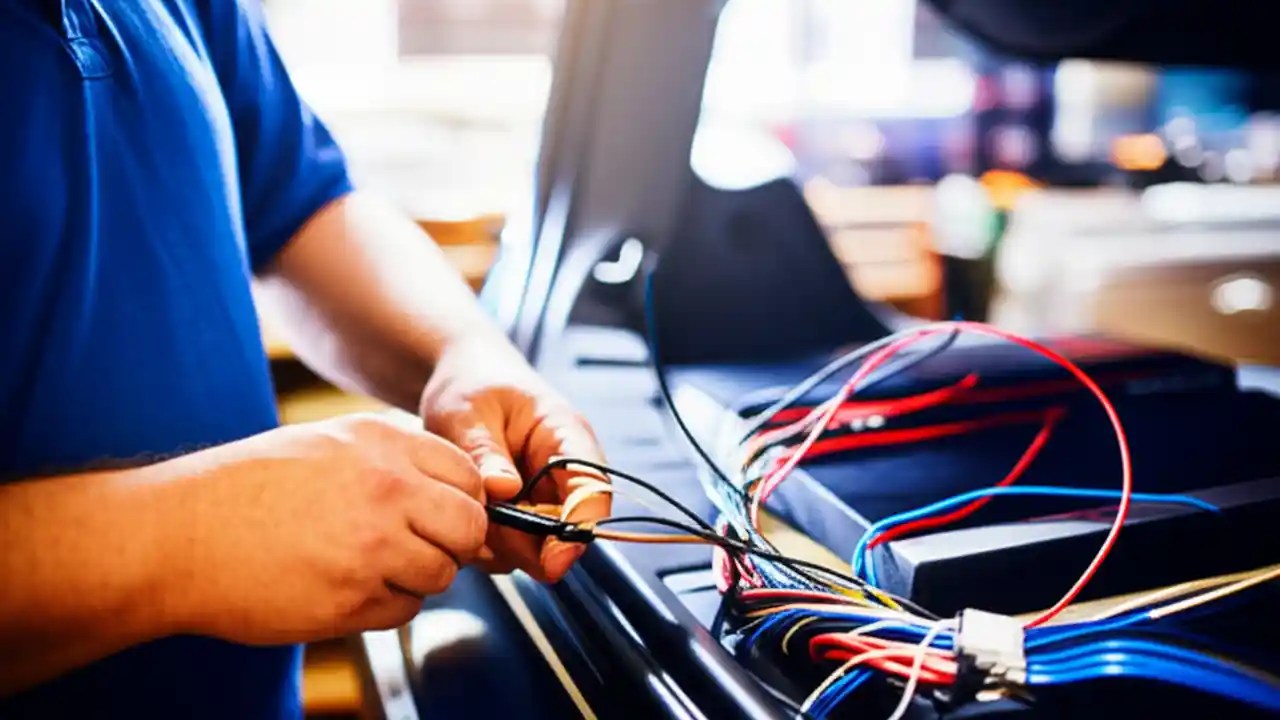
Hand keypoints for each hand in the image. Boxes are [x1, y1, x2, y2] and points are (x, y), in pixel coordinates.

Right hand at [168, 413, 486, 643]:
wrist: (178, 534)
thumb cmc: (245, 489)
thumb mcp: (327, 444)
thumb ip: (392, 461)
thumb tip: (450, 491)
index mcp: (382, 442)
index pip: (469, 476)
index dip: (464, 502)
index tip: (446, 517)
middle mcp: (388, 487)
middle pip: (470, 527)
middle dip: (456, 544)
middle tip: (424, 549)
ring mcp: (374, 544)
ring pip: (441, 573)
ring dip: (417, 578)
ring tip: (367, 567)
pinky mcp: (353, 597)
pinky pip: (404, 610)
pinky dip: (385, 607)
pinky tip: (343, 587)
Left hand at [420, 336, 609, 581]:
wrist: (462, 381)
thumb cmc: (471, 385)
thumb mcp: (467, 413)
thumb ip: (484, 452)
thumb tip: (502, 491)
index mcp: (567, 435)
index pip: (592, 488)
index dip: (579, 528)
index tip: (553, 560)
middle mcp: (565, 471)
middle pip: (568, 528)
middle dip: (528, 543)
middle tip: (484, 529)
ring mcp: (545, 496)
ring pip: (541, 545)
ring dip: (504, 545)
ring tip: (468, 513)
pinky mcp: (523, 514)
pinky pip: (516, 546)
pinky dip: (490, 544)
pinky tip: (466, 517)